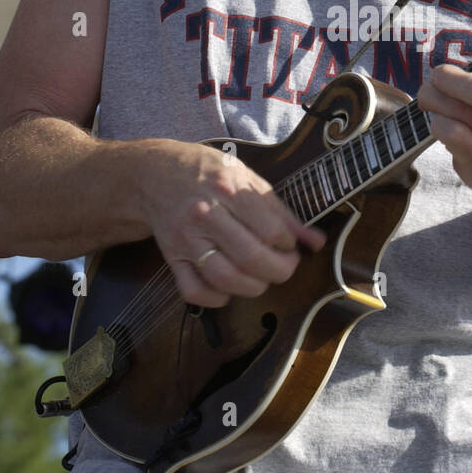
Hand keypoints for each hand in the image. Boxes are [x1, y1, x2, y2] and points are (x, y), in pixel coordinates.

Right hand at [134, 140, 325, 307]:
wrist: (156, 173)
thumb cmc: (208, 173)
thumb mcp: (248, 178)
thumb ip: (282, 211)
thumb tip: (315, 241)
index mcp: (228, 189)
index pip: (270, 229)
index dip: (289, 244)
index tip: (290, 245)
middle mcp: (205, 214)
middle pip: (251, 257)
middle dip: (279, 270)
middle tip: (285, 267)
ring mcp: (186, 238)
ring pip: (224, 278)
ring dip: (253, 287)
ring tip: (262, 278)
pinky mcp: (172, 257)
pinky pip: (194, 291)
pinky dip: (217, 298)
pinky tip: (229, 288)